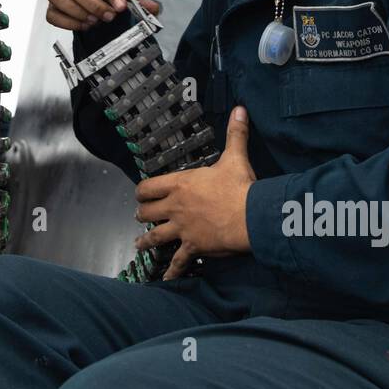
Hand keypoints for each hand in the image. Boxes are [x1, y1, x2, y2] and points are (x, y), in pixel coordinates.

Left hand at [133, 106, 255, 279]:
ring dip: (146, 240)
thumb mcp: (235, 157)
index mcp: (180, 184)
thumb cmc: (240, 186)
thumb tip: (240, 110)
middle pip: (147, 212)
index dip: (142, 192)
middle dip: (143, 215)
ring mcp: (182, 229)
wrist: (249, 216)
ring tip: (139, 244)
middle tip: (141, 217)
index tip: (141, 194)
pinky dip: (172, 271)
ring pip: (155, 237)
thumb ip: (235, 133)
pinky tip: (165, 279)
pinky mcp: (193, 246)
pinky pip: (178, 261)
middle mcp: (175, 207)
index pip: (149, 187)